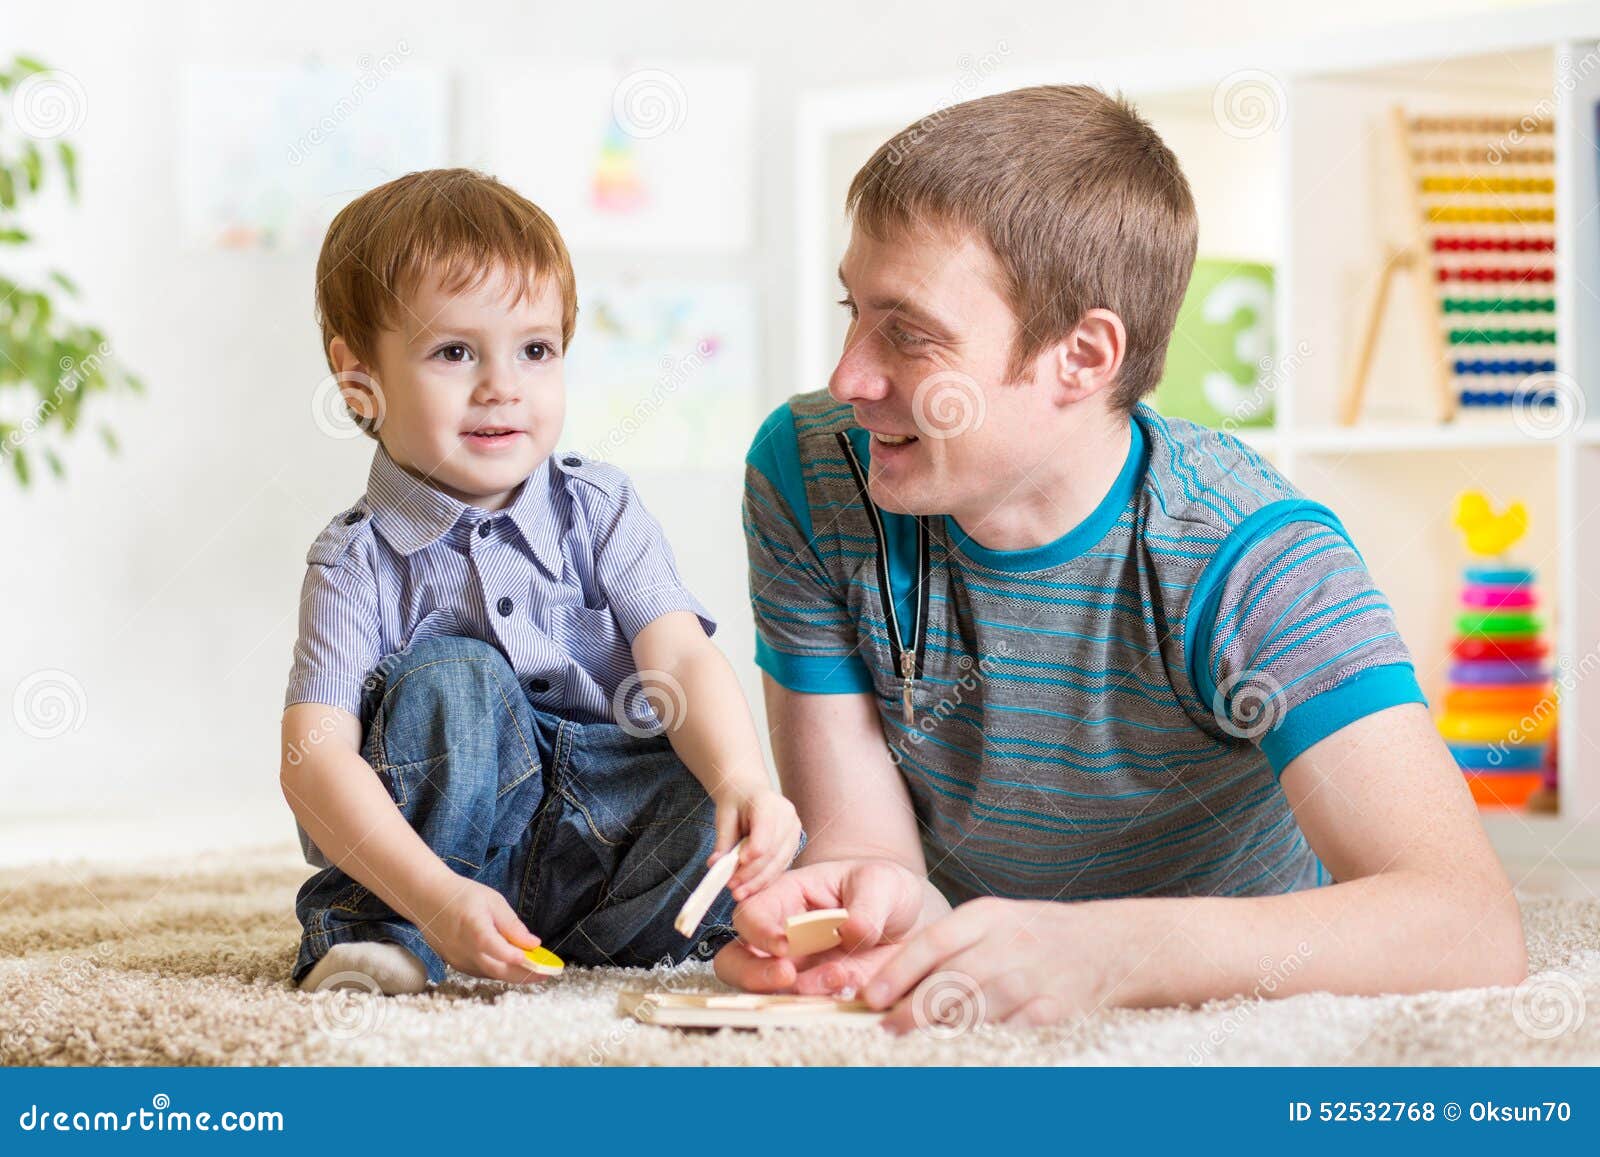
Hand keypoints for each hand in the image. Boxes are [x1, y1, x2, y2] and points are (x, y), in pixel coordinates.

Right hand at [408, 873, 548, 984]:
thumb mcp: (493, 902)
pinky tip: (513, 966)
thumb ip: (512, 925)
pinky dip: (499, 971)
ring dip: (514, 975)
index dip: (519, 959)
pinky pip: (482, 972)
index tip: (539, 961)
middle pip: (499, 970)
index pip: (498, 950)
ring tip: (536, 971)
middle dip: (525, 975)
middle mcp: (465, 949)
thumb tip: (533, 943)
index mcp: (475, 929)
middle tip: (547, 974)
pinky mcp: (456, 964)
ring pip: (492, 974)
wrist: (428, 899)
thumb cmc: (462, 896)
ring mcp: (459, 960)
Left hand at [711, 786, 801, 899]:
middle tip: (732, 887)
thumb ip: (722, 841)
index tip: (737, 866)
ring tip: (739, 892)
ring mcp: (794, 830)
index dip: (753, 851)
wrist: (750, 792)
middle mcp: (787, 816)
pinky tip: (751, 888)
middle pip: (772, 851)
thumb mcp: (724, 817)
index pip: (765, 831)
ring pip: (778, 862)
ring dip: (758, 881)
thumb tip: (715, 864)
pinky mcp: (794, 843)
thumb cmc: (736, 802)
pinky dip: (765, 879)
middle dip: (751, 873)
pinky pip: (781, 865)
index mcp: (768, 802)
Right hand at [714, 858, 942, 994]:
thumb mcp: (882, 883)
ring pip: (770, 993)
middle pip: (736, 962)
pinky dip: (826, 1007)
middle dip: (753, 974)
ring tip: (842, 976)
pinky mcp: (817, 996)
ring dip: (801, 992)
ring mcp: (796, 971)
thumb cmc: (883, 889)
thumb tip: (851, 930)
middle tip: (787, 976)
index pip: (750, 914)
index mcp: (784, 897)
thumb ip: (867, 905)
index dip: (758, 931)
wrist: (906, 922)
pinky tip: (854, 989)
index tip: (784, 944)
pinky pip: (808, 1010)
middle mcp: (780, 938)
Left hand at [861, 896, 1115, 1029]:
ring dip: (946, 1027)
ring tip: (918, 1042)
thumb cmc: (1030, 936)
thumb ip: (947, 949)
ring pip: (981, 1005)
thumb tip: (891, 988)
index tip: (872, 997)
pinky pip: (1017, 1027)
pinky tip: (968, 1050)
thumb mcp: (990, 924)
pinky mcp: (1059, 1005)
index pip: (933, 942)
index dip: (899, 972)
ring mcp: (1036, 973)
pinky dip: (991, 1039)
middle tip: (886, 1029)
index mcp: (986, 916)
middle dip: (914, 1008)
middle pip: (953, 978)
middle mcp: (1010, 941)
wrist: (1103, 943)